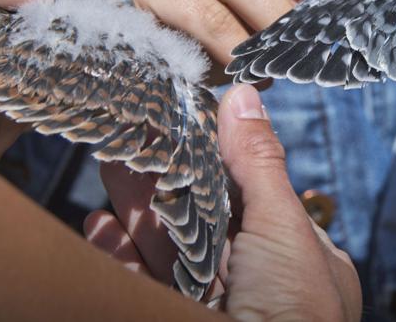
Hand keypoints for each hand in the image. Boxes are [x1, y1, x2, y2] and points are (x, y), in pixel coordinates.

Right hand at [84, 84, 360, 320]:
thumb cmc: (292, 313)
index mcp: (296, 261)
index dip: (210, 162)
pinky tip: (98, 230)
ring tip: (106, 171)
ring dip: (133, 212)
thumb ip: (259, 164)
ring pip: (165, 251)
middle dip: (160, 181)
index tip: (177, 129)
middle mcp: (256, 285)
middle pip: (198, 221)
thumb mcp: (284, 227)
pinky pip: (142, 284)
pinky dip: (118, 258)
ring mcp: (213, 306)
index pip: (246, 198)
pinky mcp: (174, 316)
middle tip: (128, 143)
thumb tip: (246, 96)